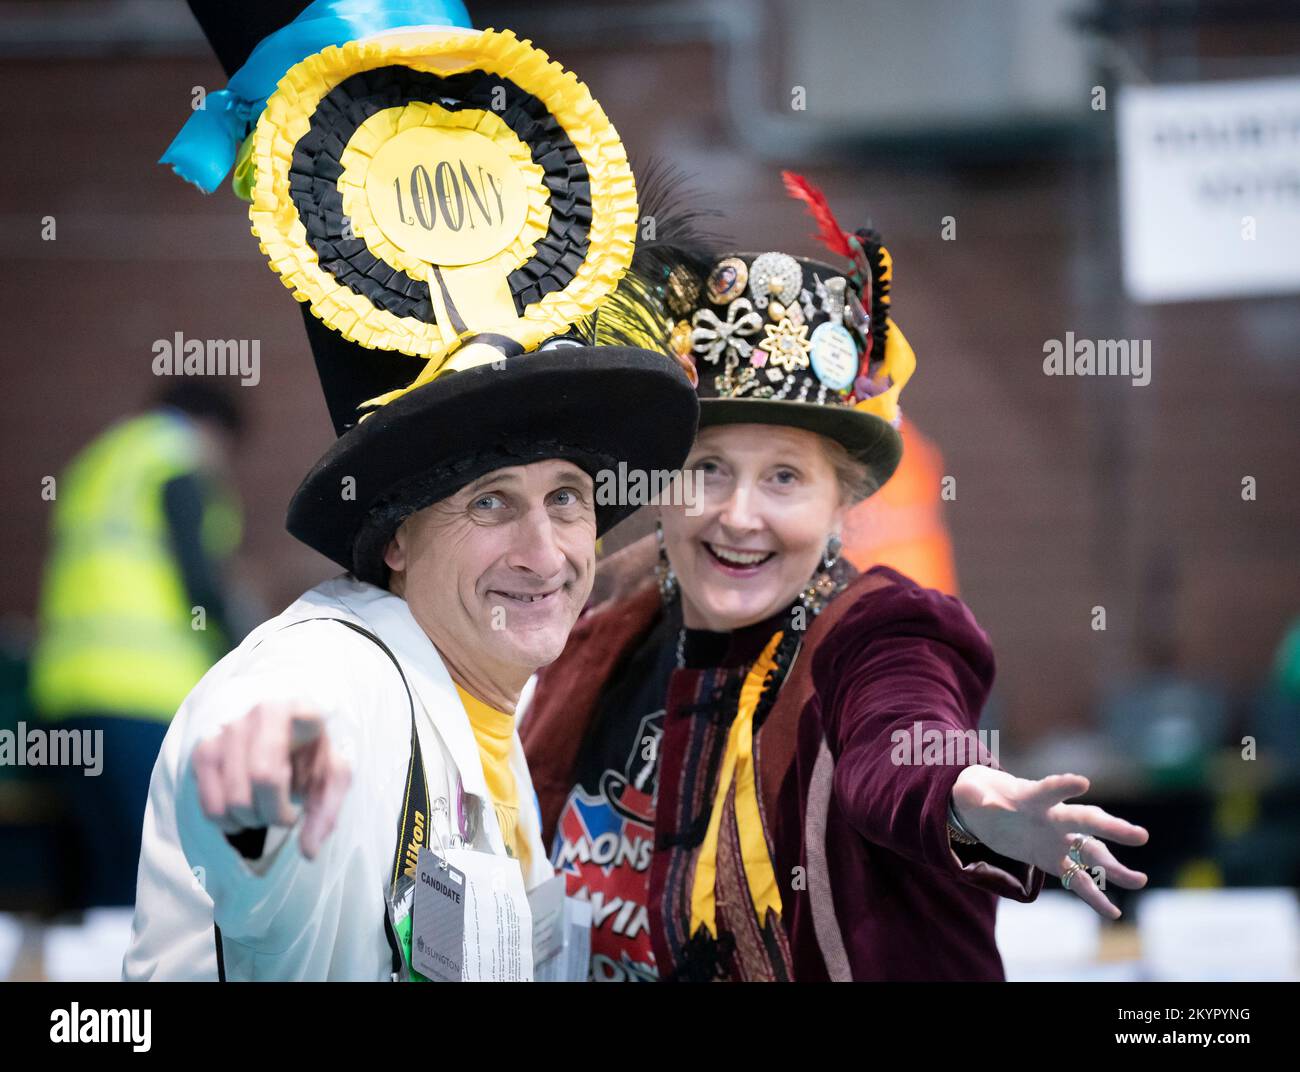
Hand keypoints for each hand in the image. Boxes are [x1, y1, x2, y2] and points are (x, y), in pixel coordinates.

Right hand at [191, 703, 351, 859]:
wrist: (287, 737)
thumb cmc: (312, 757)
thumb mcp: (333, 779)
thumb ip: (327, 812)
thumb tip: (308, 852)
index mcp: (300, 712)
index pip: (288, 749)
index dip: (288, 781)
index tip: (298, 783)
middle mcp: (261, 713)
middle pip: (259, 779)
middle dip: (273, 813)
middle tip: (285, 816)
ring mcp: (228, 730)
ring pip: (231, 798)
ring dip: (251, 820)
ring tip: (265, 810)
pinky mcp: (204, 751)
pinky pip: (209, 805)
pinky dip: (227, 821)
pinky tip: (244, 812)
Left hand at [951, 765, 1147, 918]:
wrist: (987, 809)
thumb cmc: (981, 794)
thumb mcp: (971, 793)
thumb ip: (976, 795)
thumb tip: (978, 798)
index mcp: (1033, 796)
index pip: (1050, 789)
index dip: (1063, 786)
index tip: (1082, 783)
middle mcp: (1054, 817)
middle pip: (1086, 821)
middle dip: (1111, 829)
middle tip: (1140, 836)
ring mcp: (1058, 839)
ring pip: (1092, 854)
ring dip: (1114, 868)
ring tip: (1139, 881)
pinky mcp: (1053, 861)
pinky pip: (1077, 880)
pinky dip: (1094, 896)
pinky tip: (1112, 913)